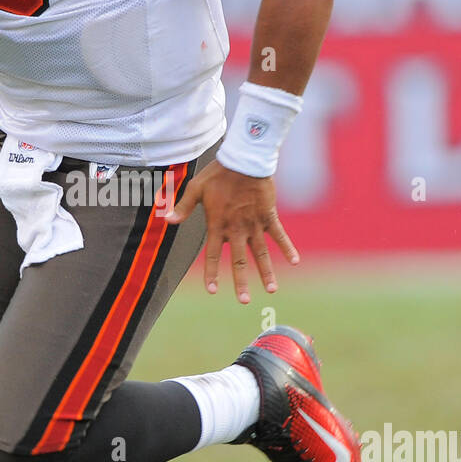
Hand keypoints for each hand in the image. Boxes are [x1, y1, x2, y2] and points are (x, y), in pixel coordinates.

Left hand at [164, 160, 298, 302]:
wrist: (245, 160)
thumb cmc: (218, 174)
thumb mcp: (196, 189)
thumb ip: (183, 207)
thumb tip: (166, 219)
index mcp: (218, 225)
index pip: (212, 255)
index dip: (211, 274)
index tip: (211, 291)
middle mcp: (237, 229)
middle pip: (239, 261)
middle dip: (241, 282)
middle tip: (245, 301)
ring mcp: (254, 224)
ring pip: (260, 253)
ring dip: (266, 272)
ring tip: (271, 290)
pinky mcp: (269, 216)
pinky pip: (279, 235)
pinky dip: (287, 248)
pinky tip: (294, 262)